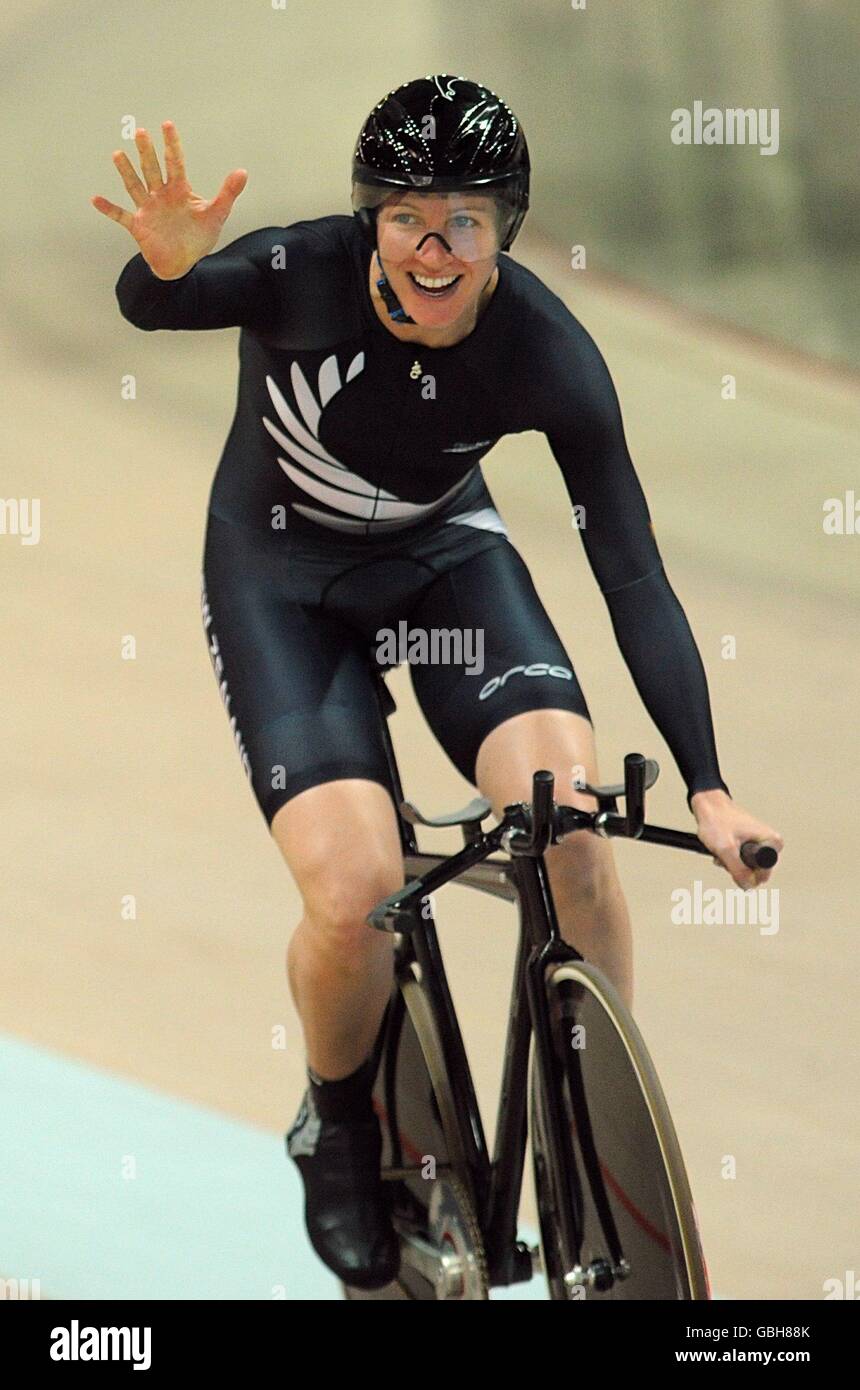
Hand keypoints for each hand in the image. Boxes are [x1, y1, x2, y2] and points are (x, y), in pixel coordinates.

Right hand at [91, 120, 246, 279]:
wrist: (183, 263)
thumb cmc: (199, 237)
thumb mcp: (217, 214)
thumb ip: (228, 193)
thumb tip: (243, 171)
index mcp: (179, 190)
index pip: (175, 162)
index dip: (171, 144)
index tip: (167, 124)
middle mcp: (160, 195)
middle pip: (152, 169)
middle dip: (147, 153)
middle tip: (141, 132)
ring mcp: (147, 209)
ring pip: (135, 186)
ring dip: (126, 172)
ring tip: (118, 154)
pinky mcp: (138, 226)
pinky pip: (120, 216)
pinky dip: (108, 209)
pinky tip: (95, 199)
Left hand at [690, 789, 782, 889]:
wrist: (708, 806)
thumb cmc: (717, 820)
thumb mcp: (726, 849)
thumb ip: (738, 870)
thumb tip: (748, 886)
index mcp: (772, 842)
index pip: (764, 873)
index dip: (747, 872)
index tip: (735, 857)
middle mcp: (770, 844)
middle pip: (755, 872)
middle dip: (737, 868)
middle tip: (726, 854)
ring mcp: (759, 845)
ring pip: (746, 868)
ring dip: (730, 864)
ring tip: (721, 849)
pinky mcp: (749, 845)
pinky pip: (740, 862)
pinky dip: (728, 859)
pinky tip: (721, 850)